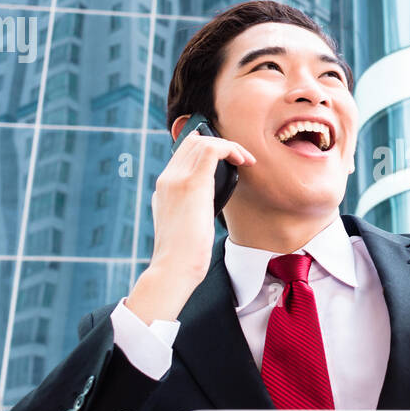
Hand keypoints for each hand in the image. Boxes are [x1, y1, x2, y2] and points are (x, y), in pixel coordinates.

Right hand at [126, 130, 256, 323]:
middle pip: (192, 142)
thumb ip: (190, 208)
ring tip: (244, 160)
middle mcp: (167, 179)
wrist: (173, 269)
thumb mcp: (183, 225)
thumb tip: (204, 204)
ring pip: (202, 141)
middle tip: (241, 158)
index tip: (228, 159)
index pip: (183, 153)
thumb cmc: (183, 256)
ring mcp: (176, 179)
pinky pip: (212, 150)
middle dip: (220, 144)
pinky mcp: (191, 184)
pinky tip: (243, 161)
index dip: (207, 148)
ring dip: (229, 146)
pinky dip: (230, 149)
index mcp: (164, 188)